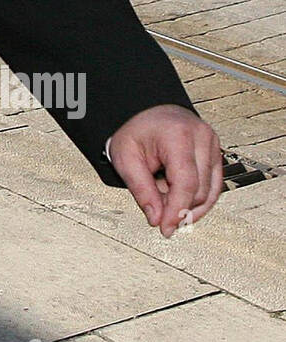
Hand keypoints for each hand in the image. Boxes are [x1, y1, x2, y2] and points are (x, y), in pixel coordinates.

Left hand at [108, 104, 223, 236]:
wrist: (148, 113)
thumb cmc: (136, 132)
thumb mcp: (126, 158)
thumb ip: (141, 190)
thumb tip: (156, 219)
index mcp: (178, 135)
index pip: (186, 183)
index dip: (176, 210)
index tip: (166, 228)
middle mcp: (202, 137)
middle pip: (198, 190)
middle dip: (177, 207)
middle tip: (155, 207)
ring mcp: (212, 145)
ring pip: (209, 192)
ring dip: (188, 204)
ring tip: (164, 198)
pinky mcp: (215, 155)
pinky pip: (213, 187)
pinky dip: (198, 200)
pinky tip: (181, 204)